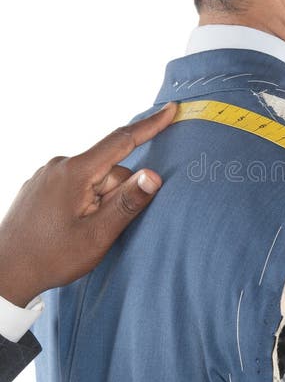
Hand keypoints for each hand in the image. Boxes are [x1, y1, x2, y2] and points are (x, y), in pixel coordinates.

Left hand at [0, 103, 177, 306]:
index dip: (150, 126)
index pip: (121, 141)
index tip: (170, 109)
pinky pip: (76, 186)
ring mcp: (47, 175)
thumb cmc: (51, 257)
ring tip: (81, 232)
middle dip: (116, 196)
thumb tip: (153, 175)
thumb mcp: (97, 234)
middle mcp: (59, 166)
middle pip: (109, 171)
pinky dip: (84, 203)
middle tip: (99, 229)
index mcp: (75, 173)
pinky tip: (70, 227)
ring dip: (99, 202)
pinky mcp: (41, 186)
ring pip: (93, 181)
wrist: (5, 272)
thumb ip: (127, 203)